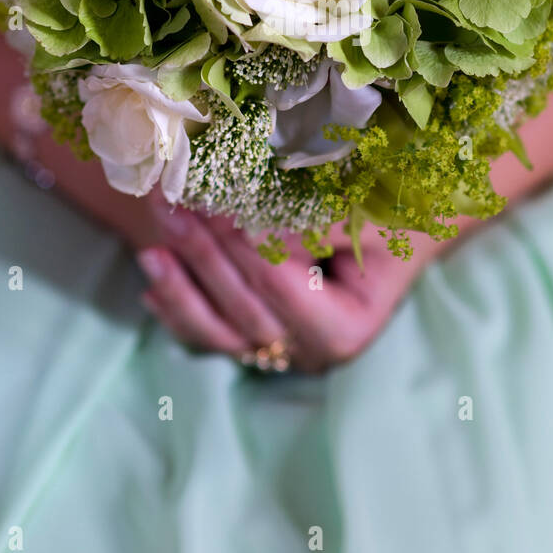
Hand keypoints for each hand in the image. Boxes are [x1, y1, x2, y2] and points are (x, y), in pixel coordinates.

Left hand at [136, 210, 444, 372]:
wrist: (402, 232)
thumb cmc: (393, 220)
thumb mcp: (372, 217)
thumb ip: (320, 223)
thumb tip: (258, 220)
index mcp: (345, 329)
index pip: (283, 285)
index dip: (247, 245)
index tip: (215, 201)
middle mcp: (309, 352)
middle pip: (245, 307)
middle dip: (203, 254)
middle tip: (170, 204)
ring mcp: (279, 350)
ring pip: (219, 329)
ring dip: (181, 285)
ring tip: (150, 247)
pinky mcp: (256, 339)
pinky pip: (209, 334)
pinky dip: (178, 309)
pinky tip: (151, 284)